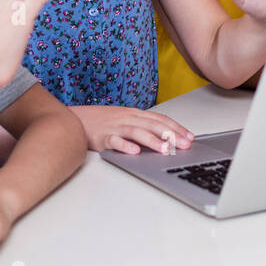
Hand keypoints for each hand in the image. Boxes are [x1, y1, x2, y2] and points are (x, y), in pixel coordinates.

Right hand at [71, 106, 193, 155]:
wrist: (76, 118)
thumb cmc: (103, 122)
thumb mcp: (125, 120)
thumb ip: (143, 127)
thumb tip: (166, 138)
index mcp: (135, 114)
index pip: (160, 119)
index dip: (176, 127)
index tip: (190, 137)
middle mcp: (127, 118)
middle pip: (152, 124)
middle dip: (171, 135)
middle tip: (184, 145)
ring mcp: (115, 127)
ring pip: (136, 132)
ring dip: (152, 141)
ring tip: (165, 149)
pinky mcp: (102, 137)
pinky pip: (115, 141)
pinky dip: (125, 146)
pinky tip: (134, 152)